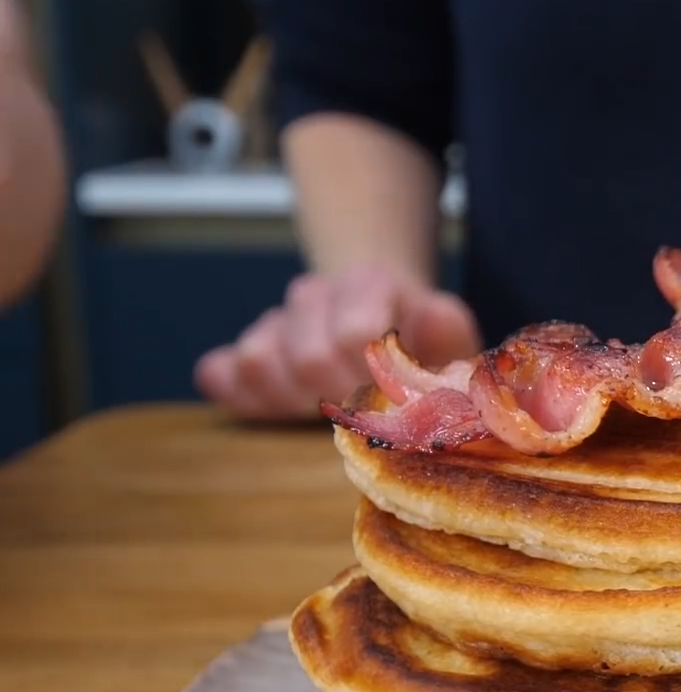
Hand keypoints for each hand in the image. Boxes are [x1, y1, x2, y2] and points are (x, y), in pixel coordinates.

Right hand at [195, 264, 480, 419]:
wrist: (384, 319)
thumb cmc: (422, 344)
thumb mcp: (451, 339)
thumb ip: (448, 331)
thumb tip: (433, 313)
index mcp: (368, 283)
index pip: (353, 334)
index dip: (372, 376)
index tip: (391, 393)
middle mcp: (313, 293)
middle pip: (307, 358)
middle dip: (341, 395)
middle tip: (363, 408)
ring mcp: (272, 321)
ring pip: (256, 361)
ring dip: (296, 398)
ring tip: (329, 403)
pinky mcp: (238, 354)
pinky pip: (218, 374)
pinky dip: (245, 398)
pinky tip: (284, 407)